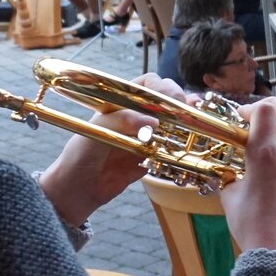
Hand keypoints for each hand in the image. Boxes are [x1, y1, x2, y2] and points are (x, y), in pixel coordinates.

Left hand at [37, 72, 182, 227]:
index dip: (162, 87)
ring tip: (198, 123)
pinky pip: (172, 149)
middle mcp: (136, 117)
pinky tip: (192, 145)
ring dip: (187, 122)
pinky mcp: (152, 158)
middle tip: (187, 112)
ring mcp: (146, 137)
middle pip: (165, 102)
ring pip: (172, 124)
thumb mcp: (97, 131)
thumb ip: (122, 121)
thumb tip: (154, 122)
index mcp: (121, 103)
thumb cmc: (80, 155)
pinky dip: (184, 146)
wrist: (78, 190)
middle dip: (180, 103)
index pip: (147, 85)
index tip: (172, 98)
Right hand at [219, 97, 275, 259]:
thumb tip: (229, 174)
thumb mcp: (229, 194)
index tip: (240, 118)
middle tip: (258, 116)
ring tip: (273, 134)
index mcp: (263, 151)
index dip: (251, 108)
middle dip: (273, 107)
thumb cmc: (249, 223)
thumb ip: (230, 176)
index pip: (264, 110)